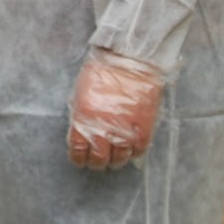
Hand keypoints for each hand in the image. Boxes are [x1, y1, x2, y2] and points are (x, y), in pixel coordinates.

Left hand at [67, 49, 164, 170]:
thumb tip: (80, 134)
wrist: (129, 60)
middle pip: (100, 159)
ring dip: (115, 161)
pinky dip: (133, 154)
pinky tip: (129, 151)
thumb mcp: (80, 93)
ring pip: (120, 158)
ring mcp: (126, 129)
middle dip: (96, 163)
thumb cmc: (100, 72)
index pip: (78, 150)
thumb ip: (80, 116)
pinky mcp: (144, 127)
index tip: (79, 161)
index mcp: (84, 117)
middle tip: (97, 163)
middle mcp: (104, 128)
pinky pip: (139, 150)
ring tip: (113, 160)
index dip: (78, 159)